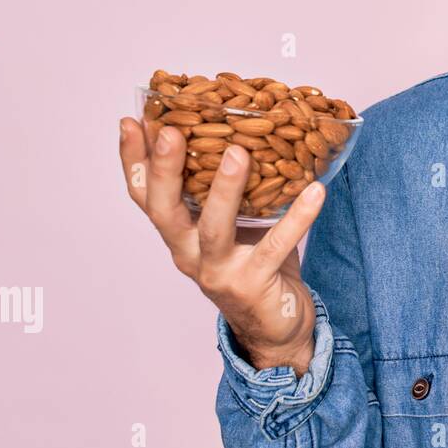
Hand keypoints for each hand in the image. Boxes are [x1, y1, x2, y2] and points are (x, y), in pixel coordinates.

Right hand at [118, 116, 325, 373]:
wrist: (277, 327)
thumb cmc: (255, 264)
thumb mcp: (233, 223)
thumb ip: (227, 189)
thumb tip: (239, 129)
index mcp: (179, 235)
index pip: (145, 196)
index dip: (135, 161)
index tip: (131, 121)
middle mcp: (189, 255)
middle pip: (165, 211)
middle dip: (166, 170)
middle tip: (173, 131)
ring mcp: (218, 273)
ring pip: (214, 229)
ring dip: (226, 190)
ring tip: (240, 153)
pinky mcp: (253, 285)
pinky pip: (276, 246)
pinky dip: (298, 217)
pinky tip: (316, 191)